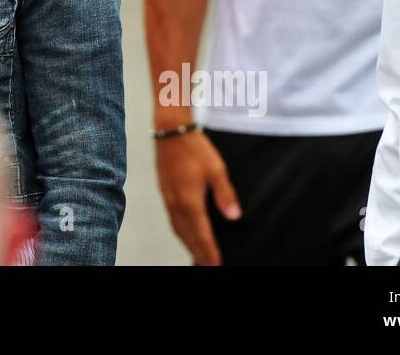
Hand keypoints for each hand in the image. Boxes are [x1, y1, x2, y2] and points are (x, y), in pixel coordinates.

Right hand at [155, 129, 241, 264]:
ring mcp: (168, 198)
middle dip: (198, 254)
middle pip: (187, 237)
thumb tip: (234, 216)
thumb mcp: (217, 169)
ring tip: (197, 257)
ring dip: (188, 245)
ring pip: (178, 230)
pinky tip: (185, 233)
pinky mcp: (165, 192)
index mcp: (190, 201)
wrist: (170, 132)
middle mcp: (176, 204)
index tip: (217, 265)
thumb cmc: (195, 149)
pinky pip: (172, 220)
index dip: (209, 252)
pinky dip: (180, 233)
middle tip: (207, 267)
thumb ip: (225, 194)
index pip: (201, 234)